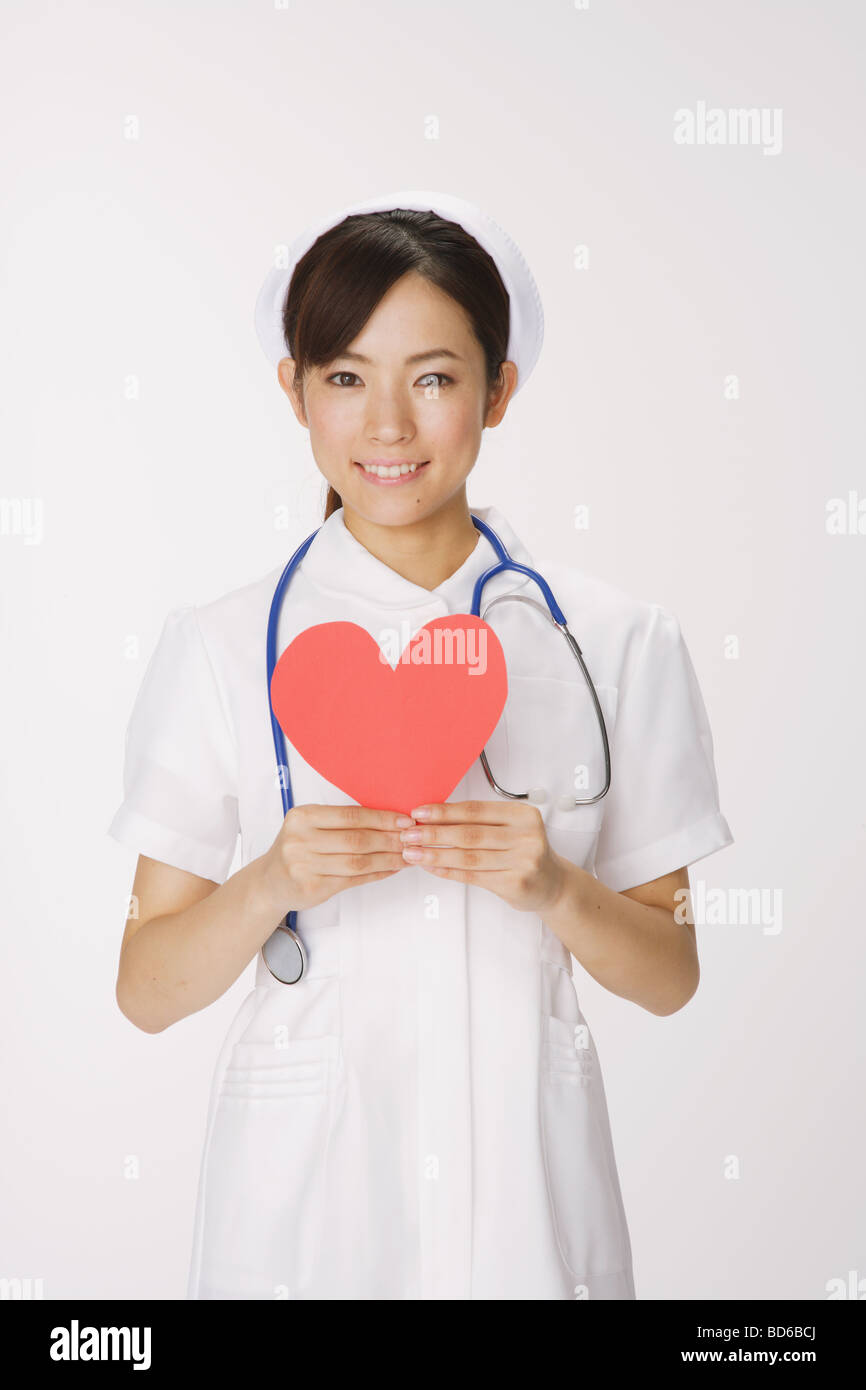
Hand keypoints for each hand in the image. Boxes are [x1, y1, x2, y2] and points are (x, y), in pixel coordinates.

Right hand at [263, 803, 410, 911]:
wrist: (269, 882)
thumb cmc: (296, 849)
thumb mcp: (309, 826)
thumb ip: (341, 822)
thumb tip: (389, 819)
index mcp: (302, 817)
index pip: (350, 816)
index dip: (381, 818)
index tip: (404, 820)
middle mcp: (300, 840)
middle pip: (356, 839)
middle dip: (389, 839)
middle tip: (412, 839)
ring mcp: (304, 866)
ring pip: (358, 862)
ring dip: (388, 859)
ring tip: (407, 855)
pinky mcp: (312, 888)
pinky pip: (353, 880)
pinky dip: (377, 874)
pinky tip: (391, 869)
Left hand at [398, 799, 568, 914]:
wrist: (552, 884)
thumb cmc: (524, 852)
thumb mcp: (511, 828)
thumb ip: (480, 822)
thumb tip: (432, 817)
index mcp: (522, 815)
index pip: (475, 811)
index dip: (444, 812)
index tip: (418, 813)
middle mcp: (526, 836)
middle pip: (470, 833)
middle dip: (434, 834)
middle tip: (408, 834)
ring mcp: (523, 861)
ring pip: (469, 856)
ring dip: (435, 854)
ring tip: (412, 853)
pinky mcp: (516, 883)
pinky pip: (473, 876)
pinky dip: (448, 871)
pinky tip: (431, 866)